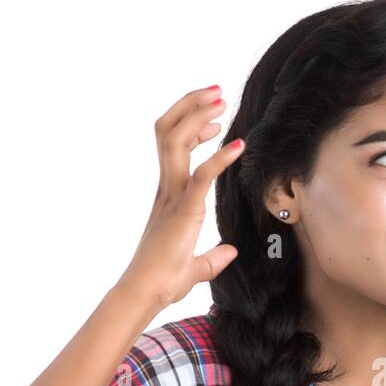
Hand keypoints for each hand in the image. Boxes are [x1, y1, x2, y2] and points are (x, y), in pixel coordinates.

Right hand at [115, 85, 244, 309]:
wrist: (146, 293)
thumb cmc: (163, 281)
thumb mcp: (195, 267)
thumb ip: (212, 257)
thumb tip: (230, 253)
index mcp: (168, 196)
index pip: (172, 146)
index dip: (191, 126)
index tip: (214, 119)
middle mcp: (167, 189)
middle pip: (169, 132)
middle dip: (191, 106)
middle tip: (217, 91)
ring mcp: (172, 197)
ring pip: (176, 142)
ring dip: (198, 116)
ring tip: (220, 100)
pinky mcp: (183, 211)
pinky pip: (200, 176)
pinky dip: (219, 158)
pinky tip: (239, 146)